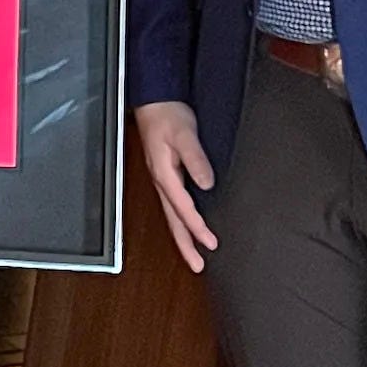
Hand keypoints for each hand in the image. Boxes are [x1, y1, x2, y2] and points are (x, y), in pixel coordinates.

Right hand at [133, 100, 216, 272]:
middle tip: (197, 265)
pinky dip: (181, 221)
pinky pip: (174, 205)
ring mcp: (163, 180)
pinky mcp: (167, 175)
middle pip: (173, 220)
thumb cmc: (167, 115)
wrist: (155, 101)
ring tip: (194, 255)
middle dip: (185, 245)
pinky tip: (189, 226)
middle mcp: (161, 181)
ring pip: (172, 215)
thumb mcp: (184, 134)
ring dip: (183, 237)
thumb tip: (207, 183)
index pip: (182, 208)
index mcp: (164, 174)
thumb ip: (195, 159)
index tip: (211, 242)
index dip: (197, 227)